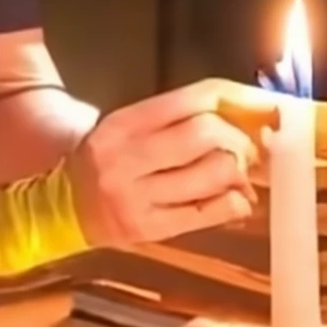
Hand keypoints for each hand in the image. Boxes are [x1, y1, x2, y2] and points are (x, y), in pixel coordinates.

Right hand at [65, 78, 275, 247]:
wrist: (64, 208)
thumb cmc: (105, 162)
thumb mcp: (126, 128)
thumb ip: (174, 119)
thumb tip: (241, 114)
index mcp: (123, 123)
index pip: (189, 99)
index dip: (234, 98)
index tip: (263, 105)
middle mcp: (127, 156)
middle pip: (204, 133)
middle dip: (238, 139)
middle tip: (248, 148)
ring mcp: (137, 195)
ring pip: (210, 174)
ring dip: (238, 172)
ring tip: (238, 174)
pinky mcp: (148, 228)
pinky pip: (206, 213)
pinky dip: (233, 203)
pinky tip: (235, 199)